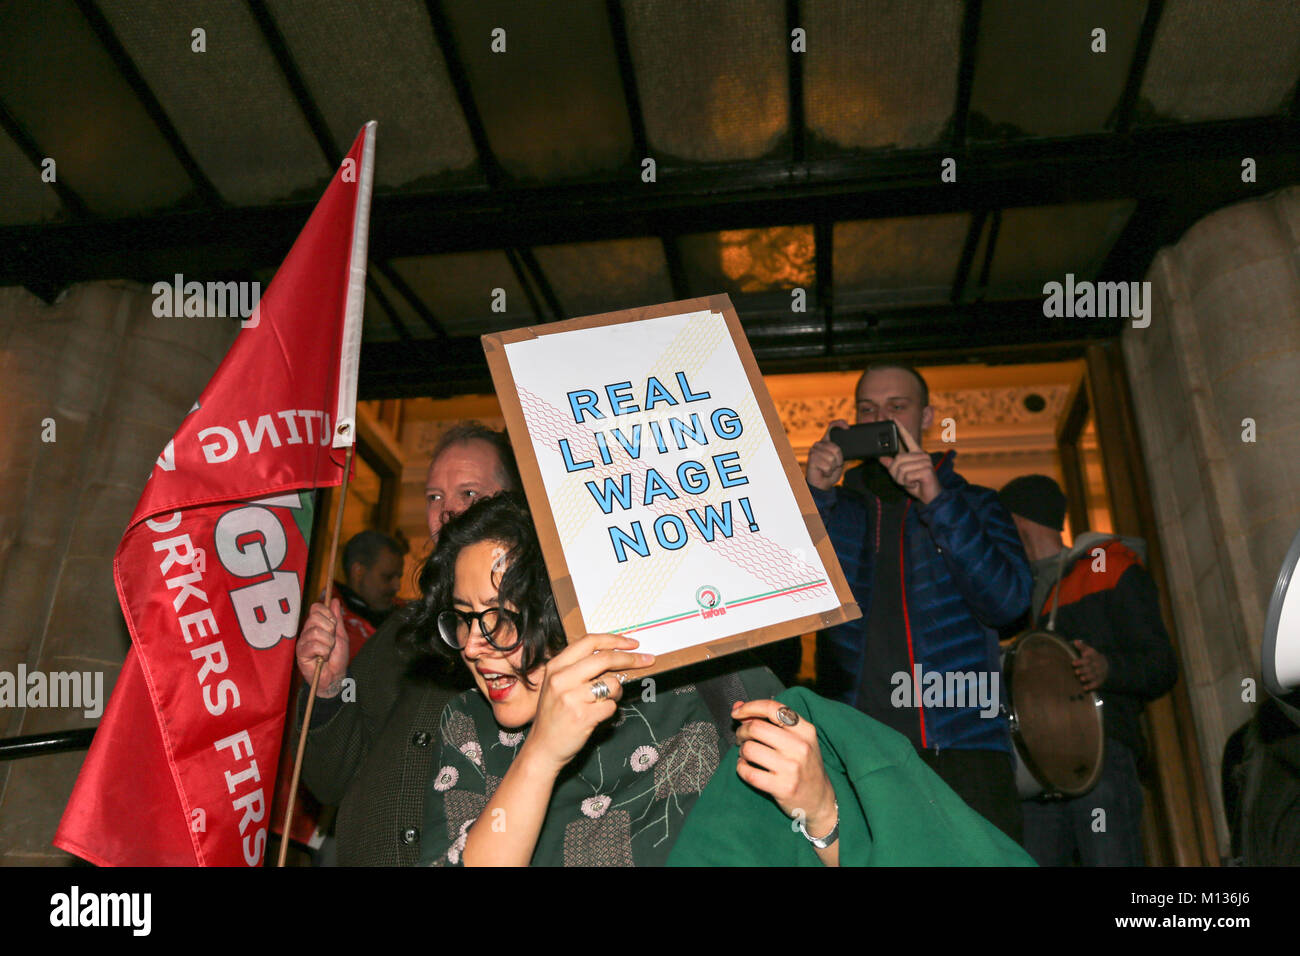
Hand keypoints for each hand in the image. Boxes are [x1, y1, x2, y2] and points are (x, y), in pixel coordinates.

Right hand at [295, 599, 348, 697]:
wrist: (336, 676)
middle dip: (330, 630)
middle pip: (315, 618)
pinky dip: (324, 652)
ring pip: (316, 632)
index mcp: (315, 625)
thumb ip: (337, 618)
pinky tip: (322, 658)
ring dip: (328, 643)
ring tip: (327, 652)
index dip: (328, 614)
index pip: (316, 608)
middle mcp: (306, 631)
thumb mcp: (340, 634)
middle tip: (331, 642)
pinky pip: (314, 645)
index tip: (334, 625)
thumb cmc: (337, 657)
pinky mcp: (300, 653)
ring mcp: (302, 642)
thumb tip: (334, 600)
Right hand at [522, 634, 653, 771]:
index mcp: (556, 666)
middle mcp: (561, 679)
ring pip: (612, 683)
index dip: (615, 639)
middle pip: (605, 658)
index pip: (589, 641)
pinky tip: (598, 715)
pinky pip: (611, 706)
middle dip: (631, 659)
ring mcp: (571, 698)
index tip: (633, 643)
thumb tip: (615, 656)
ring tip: (606, 701)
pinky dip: (610, 710)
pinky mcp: (583, 717)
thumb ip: (578, 668)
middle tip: (647, 660)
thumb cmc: (554, 715)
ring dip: (617, 692)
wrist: (543, 748)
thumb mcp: (557, 684)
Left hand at [732, 700, 835, 838]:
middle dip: (742, 731)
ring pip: (749, 749)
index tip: (737, 713)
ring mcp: (792, 768)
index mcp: (806, 730)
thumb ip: (769, 721)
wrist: (820, 800)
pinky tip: (746, 768)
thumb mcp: (797, 739)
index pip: (773, 708)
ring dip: (741, 751)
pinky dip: (741, 768)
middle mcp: (801, 747)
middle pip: (756, 727)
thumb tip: (738, 707)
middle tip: (741, 738)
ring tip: (746, 755)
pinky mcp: (782, 787)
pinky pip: (748, 772)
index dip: (750, 707)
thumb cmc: (805, 766)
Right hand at [806, 418, 848, 489]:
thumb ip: (843, 451)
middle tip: (834, 465)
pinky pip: (827, 465)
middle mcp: (819, 443)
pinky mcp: (812, 458)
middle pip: (836, 448)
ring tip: (828, 468)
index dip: (839, 423)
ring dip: (833, 467)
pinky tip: (823, 471)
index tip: (847, 427)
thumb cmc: (831, 471)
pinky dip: (828, 471)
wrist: (822, 483)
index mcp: (827, 441)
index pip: (832, 426)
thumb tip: (854, 445)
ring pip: (832, 458)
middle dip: (839, 460)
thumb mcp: (840, 460)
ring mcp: (814, 450)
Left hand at [879, 421, 940, 504]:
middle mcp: (921, 455)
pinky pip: (907, 476)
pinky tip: (916, 484)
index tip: (893, 417)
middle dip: (896, 473)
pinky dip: (908, 483)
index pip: (907, 438)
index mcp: (916, 453)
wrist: (930, 497)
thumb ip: (892, 465)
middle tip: (905, 480)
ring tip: (911, 482)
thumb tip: (881, 458)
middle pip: (897, 460)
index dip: (900, 428)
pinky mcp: (926, 470)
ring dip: (902, 479)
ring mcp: (925, 461)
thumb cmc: (917, 484)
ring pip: (901, 469)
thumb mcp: (901, 475)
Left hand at [1073, 640, 1108, 691]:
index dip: (1080, 661)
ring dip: (1088, 677)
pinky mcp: (1100, 680)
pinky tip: (1085, 688)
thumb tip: (1075, 641)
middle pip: (1091, 668)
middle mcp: (1098, 665)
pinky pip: (1096, 684)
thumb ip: (1082, 647)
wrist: (1106, 665)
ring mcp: (1100, 673)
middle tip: (1076, 672)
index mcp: (1095, 657)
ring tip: (1081, 679)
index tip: (1073, 663)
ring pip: (1094, 676)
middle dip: (1083, 670)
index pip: (1088, 659)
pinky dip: (1091, 686)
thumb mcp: (1089, 651)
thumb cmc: (1092, 657)